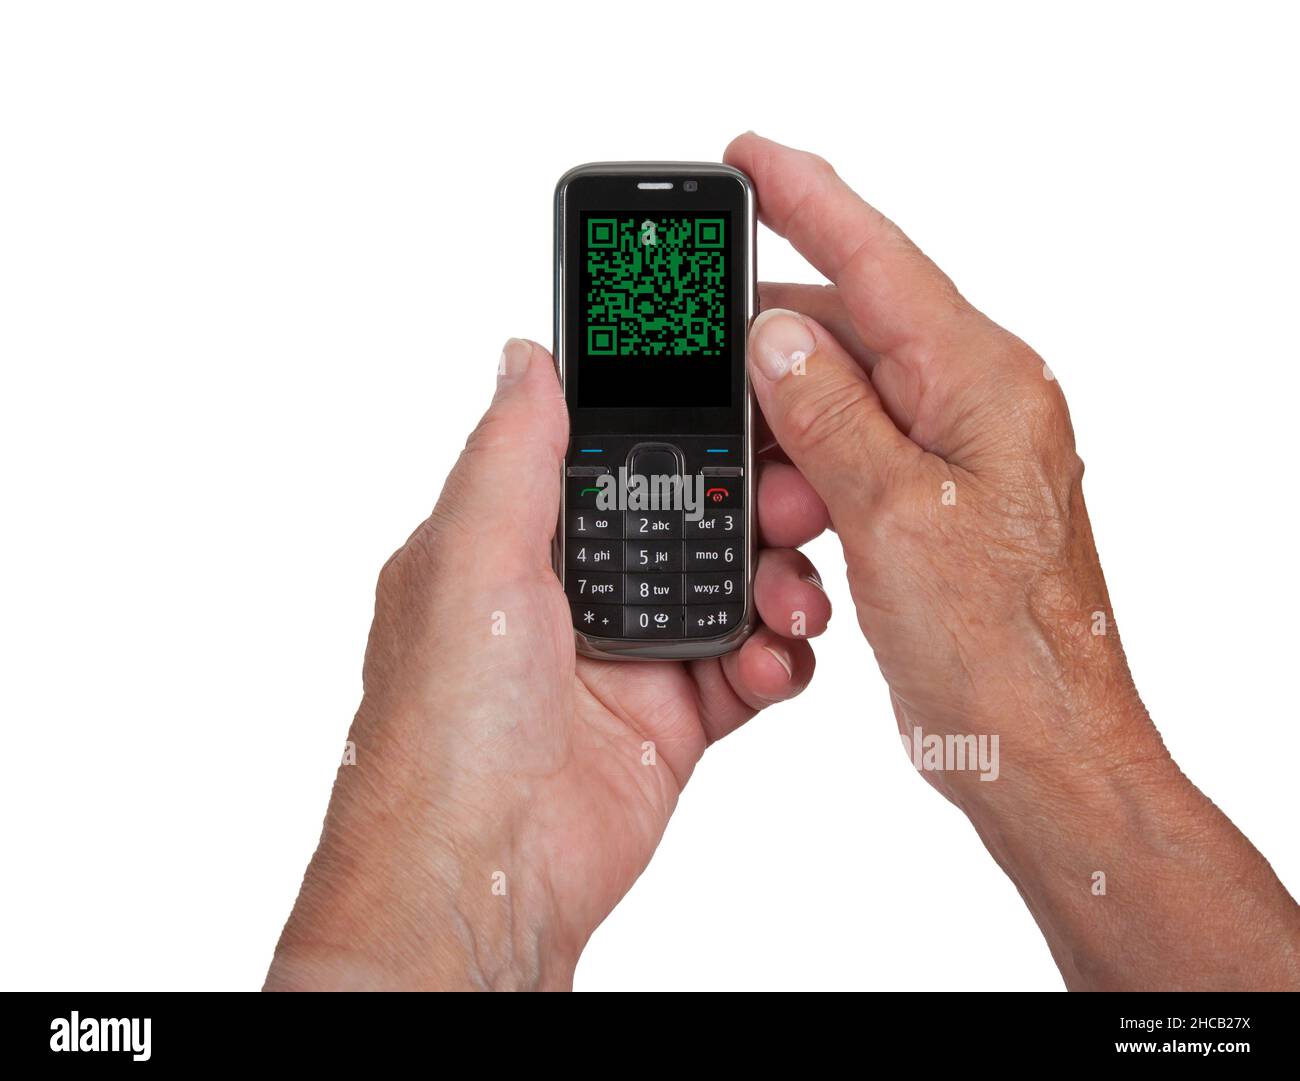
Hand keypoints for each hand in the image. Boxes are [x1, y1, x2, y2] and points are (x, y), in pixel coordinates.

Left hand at [265, 338, 830, 989]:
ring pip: (734, 584)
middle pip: (690, 513)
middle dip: (751, 501)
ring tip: (790, 596)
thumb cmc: (444, 726)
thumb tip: (524, 359)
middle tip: (795, 497)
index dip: (682, 423)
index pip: (615, 452)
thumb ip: (511, 452)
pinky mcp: (674, 717)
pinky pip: (751, 667)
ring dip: (778, 579)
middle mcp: (576, 590)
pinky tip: (773, 661)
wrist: (480, 877)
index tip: (749, 398)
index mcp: (519, 537)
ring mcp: (629, 654)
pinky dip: (778, 658)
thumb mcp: (470, 558)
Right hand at [725, 133, 1299, 989]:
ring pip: (837, 411)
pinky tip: (799, 548)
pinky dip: (810, 495)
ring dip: (788, 455)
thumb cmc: (1000, 651)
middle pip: (847, 338)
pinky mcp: (926, 511)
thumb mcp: (896, 518)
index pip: (880, 262)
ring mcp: (949, 461)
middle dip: (773, 374)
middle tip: (718, 406)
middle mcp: (973, 408)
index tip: (748, 157)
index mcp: (983, 384)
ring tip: (780, 519)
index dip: (808, 201)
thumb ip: (831, 416)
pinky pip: (848, 468)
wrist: (1039, 750)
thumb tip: (778, 341)